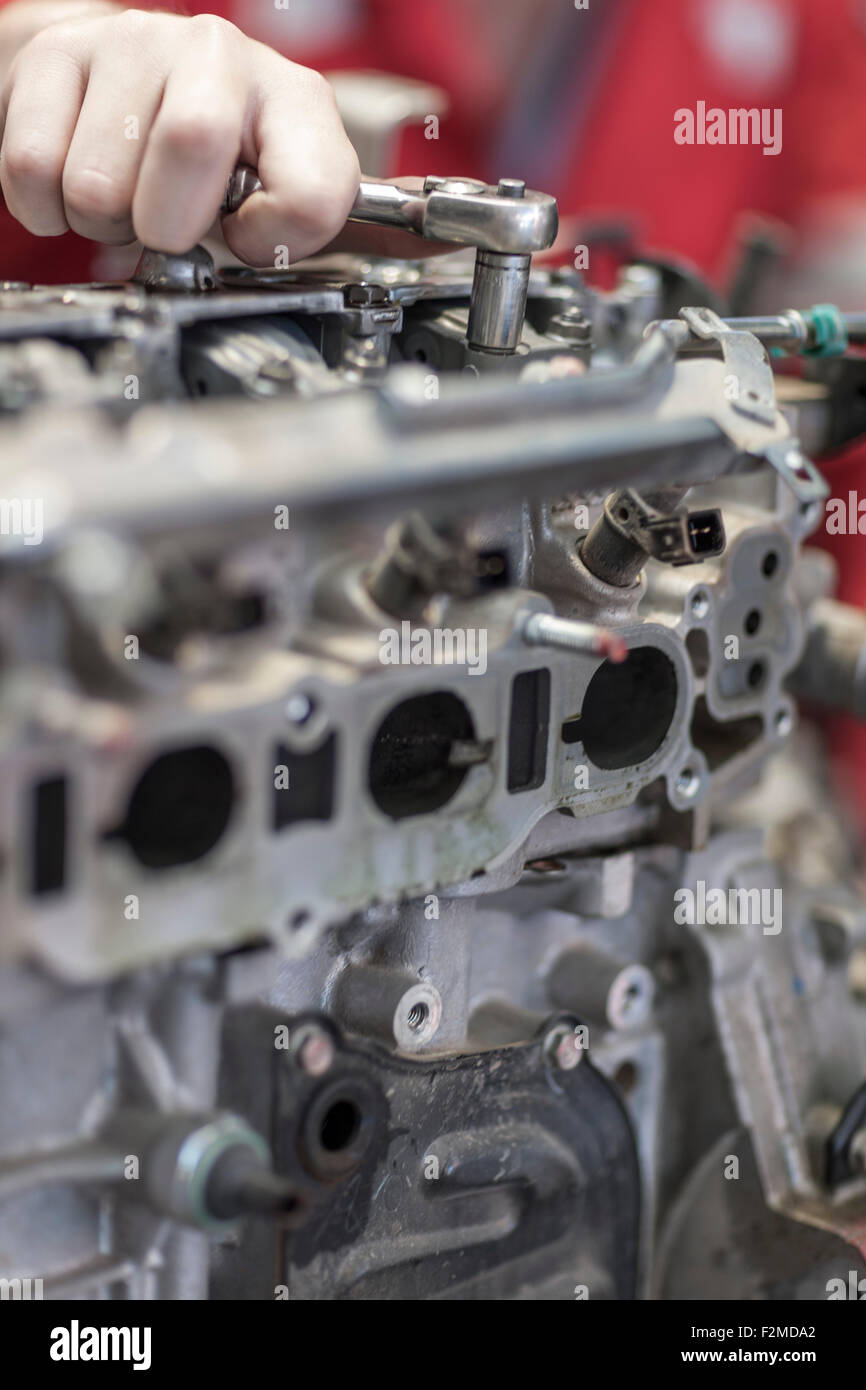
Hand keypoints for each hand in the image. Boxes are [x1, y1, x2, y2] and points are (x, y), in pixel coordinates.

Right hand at [0, 5, 359, 264]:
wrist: (128, 94)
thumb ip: (280, 235)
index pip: (311, 192)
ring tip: (123, 196)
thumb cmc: (211, 164)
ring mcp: (135, 43)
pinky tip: (74, 179)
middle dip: (166, 225)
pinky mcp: (56, 53)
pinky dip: (47, 208)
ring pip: (97, 184)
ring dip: (102, 221)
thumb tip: (251, 253)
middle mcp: (219, 52)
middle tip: (165, 224)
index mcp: (294, 100)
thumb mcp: (271, 201)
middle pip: (192, 143)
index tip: (244, 237)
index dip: (270, 242)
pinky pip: (33, 169)